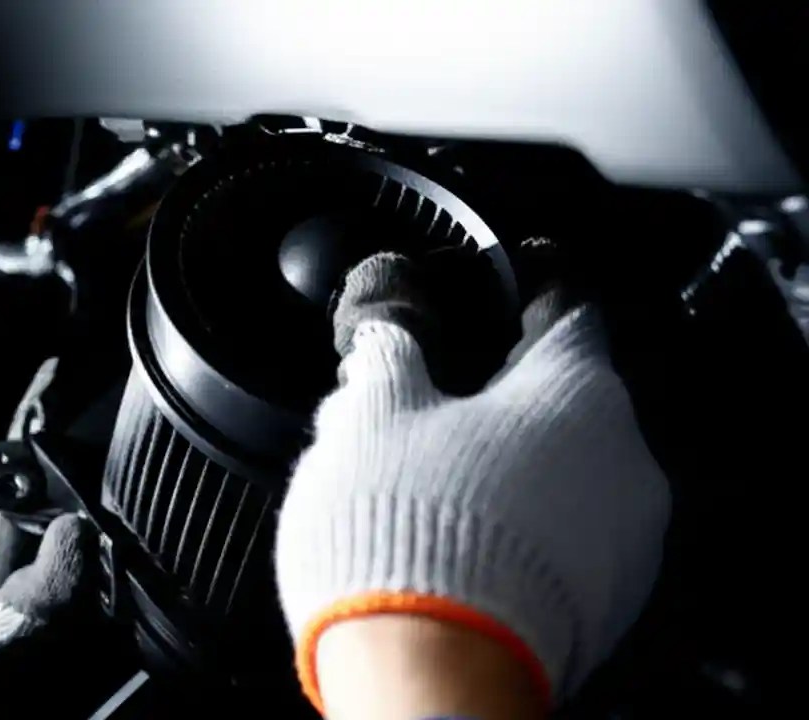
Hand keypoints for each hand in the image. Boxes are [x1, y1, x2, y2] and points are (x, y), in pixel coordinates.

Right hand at [275, 252, 670, 714]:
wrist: (428, 677)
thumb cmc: (405, 535)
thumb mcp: (374, 409)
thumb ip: (388, 337)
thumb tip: (385, 296)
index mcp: (576, 389)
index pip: (565, 300)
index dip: (522, 281)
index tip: (499, 278)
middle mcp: (625, 459)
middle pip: (561, 393)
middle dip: (493, 390)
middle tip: (423, 399)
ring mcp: (626, 540)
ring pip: (564, 469)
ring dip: (505, 462)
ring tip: (424, 481)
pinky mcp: (608, 605)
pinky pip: (563, 537)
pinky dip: (516, 526)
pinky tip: (454, 540)